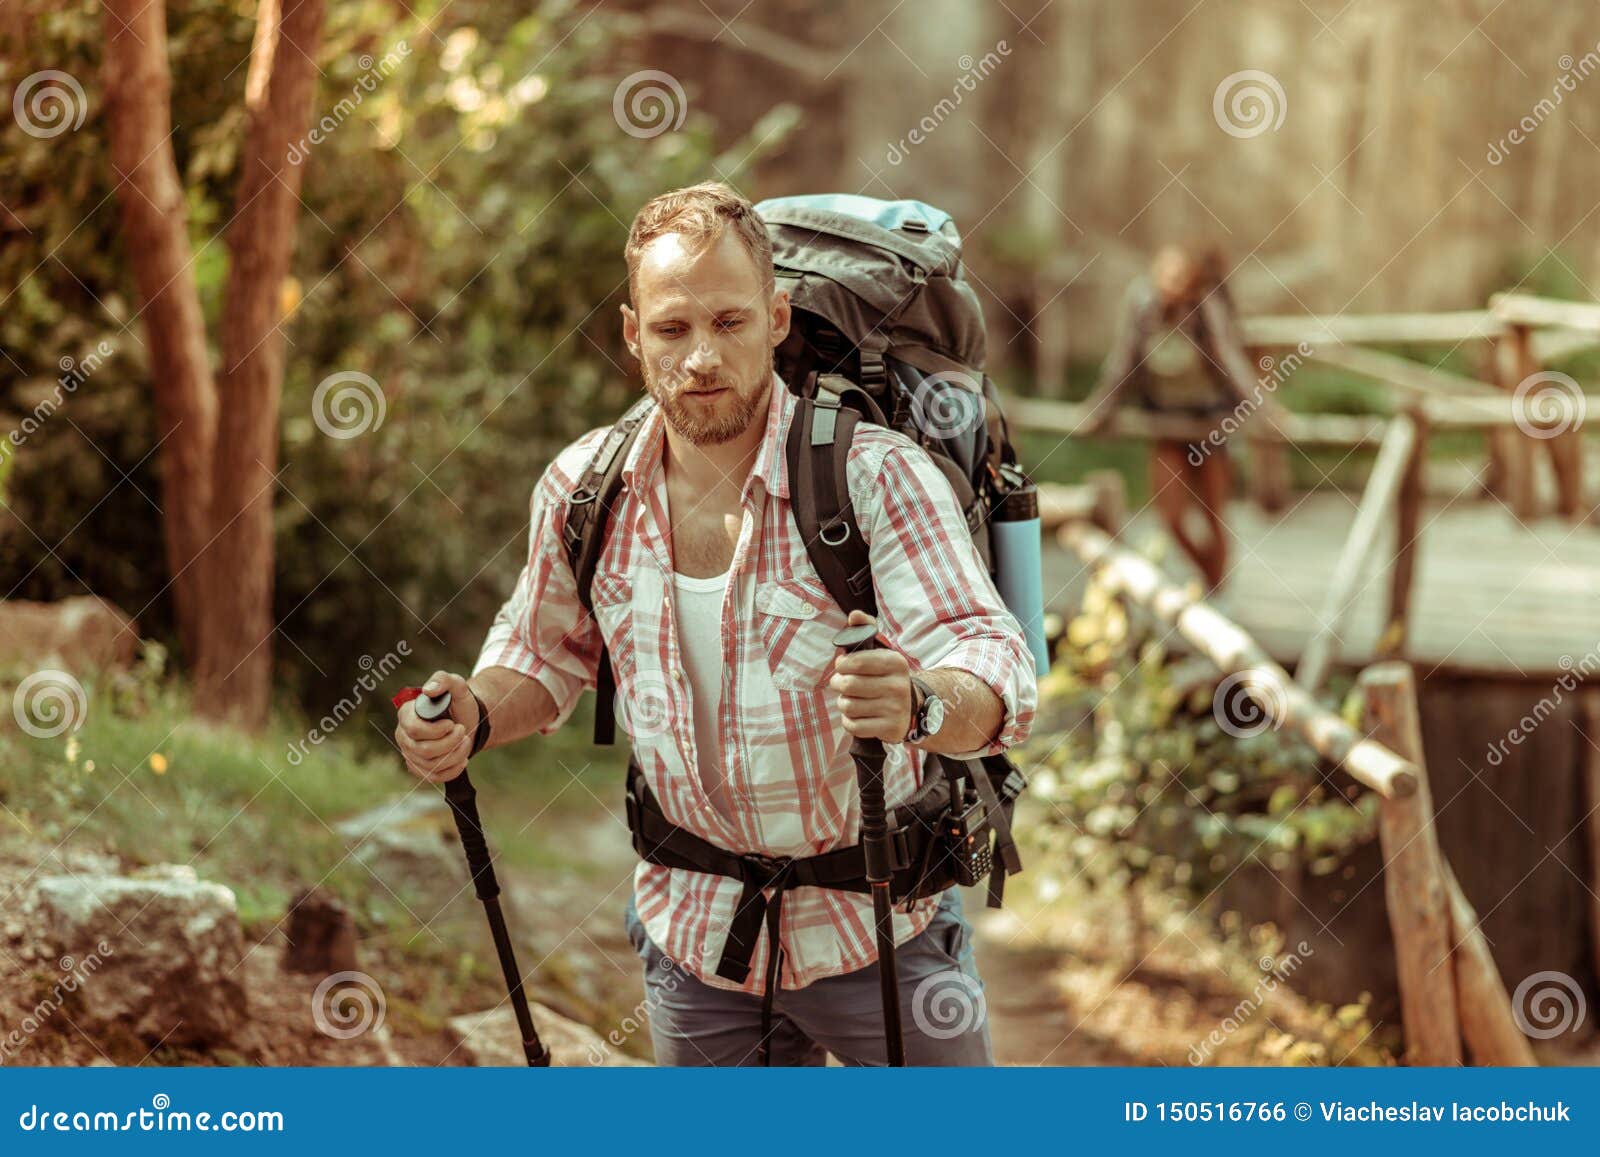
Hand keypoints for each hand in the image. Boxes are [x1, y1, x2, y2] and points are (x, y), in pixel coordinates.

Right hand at [394, 670, 480, 782]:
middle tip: (462, 731)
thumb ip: (443, 680)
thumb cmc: (458, 703)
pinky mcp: (420, 768)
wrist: (466, 721)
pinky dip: (452, 769)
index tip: (452, 724)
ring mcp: (410, 754)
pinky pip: (434, 777)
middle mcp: (403, 735)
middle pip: (423, 750)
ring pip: (431, 765)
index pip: (413, 730)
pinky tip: (462, 759)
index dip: (435, 731)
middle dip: (450, 743)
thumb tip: (429, 691)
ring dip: (455, 754)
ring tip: (465, 741)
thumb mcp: (456, 686)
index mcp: (406, 714)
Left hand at [829, 610, 913, 743]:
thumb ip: (866, 630)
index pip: (856, 662)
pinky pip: (853, 725)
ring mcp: (895, 709)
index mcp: (896, 662)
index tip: (842, 666)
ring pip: (848, 706)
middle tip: (841, 683)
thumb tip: (853, 615)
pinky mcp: (890, 729)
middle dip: (838, 684)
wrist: (912, 707)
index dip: (842, 664)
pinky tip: (858, 715)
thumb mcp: (882, 651)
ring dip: (844, 703)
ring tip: (851, 699)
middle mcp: (898, 685)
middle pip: (848, 685)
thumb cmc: (887, 676)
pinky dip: (850, 721)